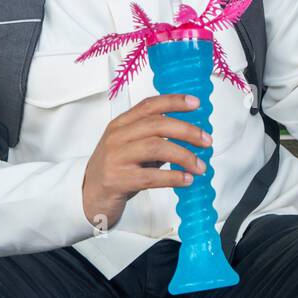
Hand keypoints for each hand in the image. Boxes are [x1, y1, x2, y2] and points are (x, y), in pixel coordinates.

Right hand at [82, 93, 212, 231]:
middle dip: (187, 131)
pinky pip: (151, 176)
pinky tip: (186, 180)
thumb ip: (154, 138)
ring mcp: (115, 158)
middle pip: (157, 125)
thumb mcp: (131, 147)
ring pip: (156, 148)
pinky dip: (173, 177)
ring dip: (184, 156)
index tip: (196, 103)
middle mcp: (117, 137)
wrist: (89, 196)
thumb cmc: (116, 169)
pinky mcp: (117, 180)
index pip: (149, 105)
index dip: (173, 101)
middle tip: (207, 141)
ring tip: (200, 166)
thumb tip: (191, 135)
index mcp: (121, 124)